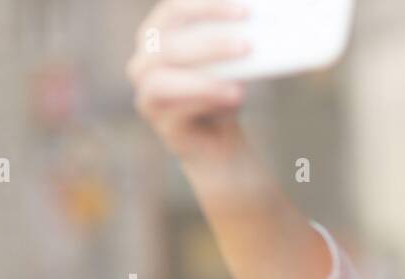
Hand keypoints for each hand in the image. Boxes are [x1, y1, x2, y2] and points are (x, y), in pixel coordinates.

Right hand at [126, 0, 251, 162]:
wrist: (218, 140)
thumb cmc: (221, 93)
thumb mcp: (230, 66)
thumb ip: (234, 46)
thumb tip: (260, 31)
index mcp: (160, 33)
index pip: (176, 9)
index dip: (208, 7)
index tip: (244, 12)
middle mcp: (145, 59)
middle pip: (168, 44)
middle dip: (210, 44)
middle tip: (247, 47)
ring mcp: (145, 91)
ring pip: (162, 80)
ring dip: (205, 82)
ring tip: (240, 90)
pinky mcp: (157, 120)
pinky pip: (175, 109)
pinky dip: (205, 104)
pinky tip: (230, 102)